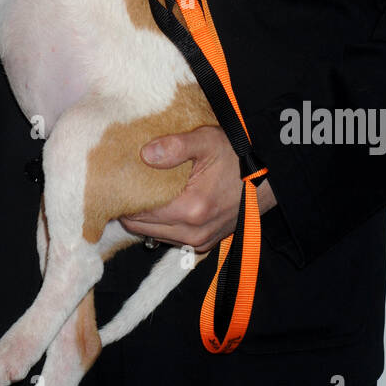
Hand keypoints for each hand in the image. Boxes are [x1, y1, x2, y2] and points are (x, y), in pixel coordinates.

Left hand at [121, 125, 276, 251]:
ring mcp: (199, 242)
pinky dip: (159, 225)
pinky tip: (159, 205)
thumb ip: (175, 146)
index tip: (115, 182)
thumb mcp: (207, 141)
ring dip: (143, 219)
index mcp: (191, 209)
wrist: (269, 177)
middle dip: (128, 210)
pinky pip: (170, 239)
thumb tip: (144, 154)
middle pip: (140, 229)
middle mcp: (193, 233)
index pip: (138, 213)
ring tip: (139, 194)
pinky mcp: (204, 244)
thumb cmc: (238, 157)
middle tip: (122, 187)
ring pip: (153, 236)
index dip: (123, 198)